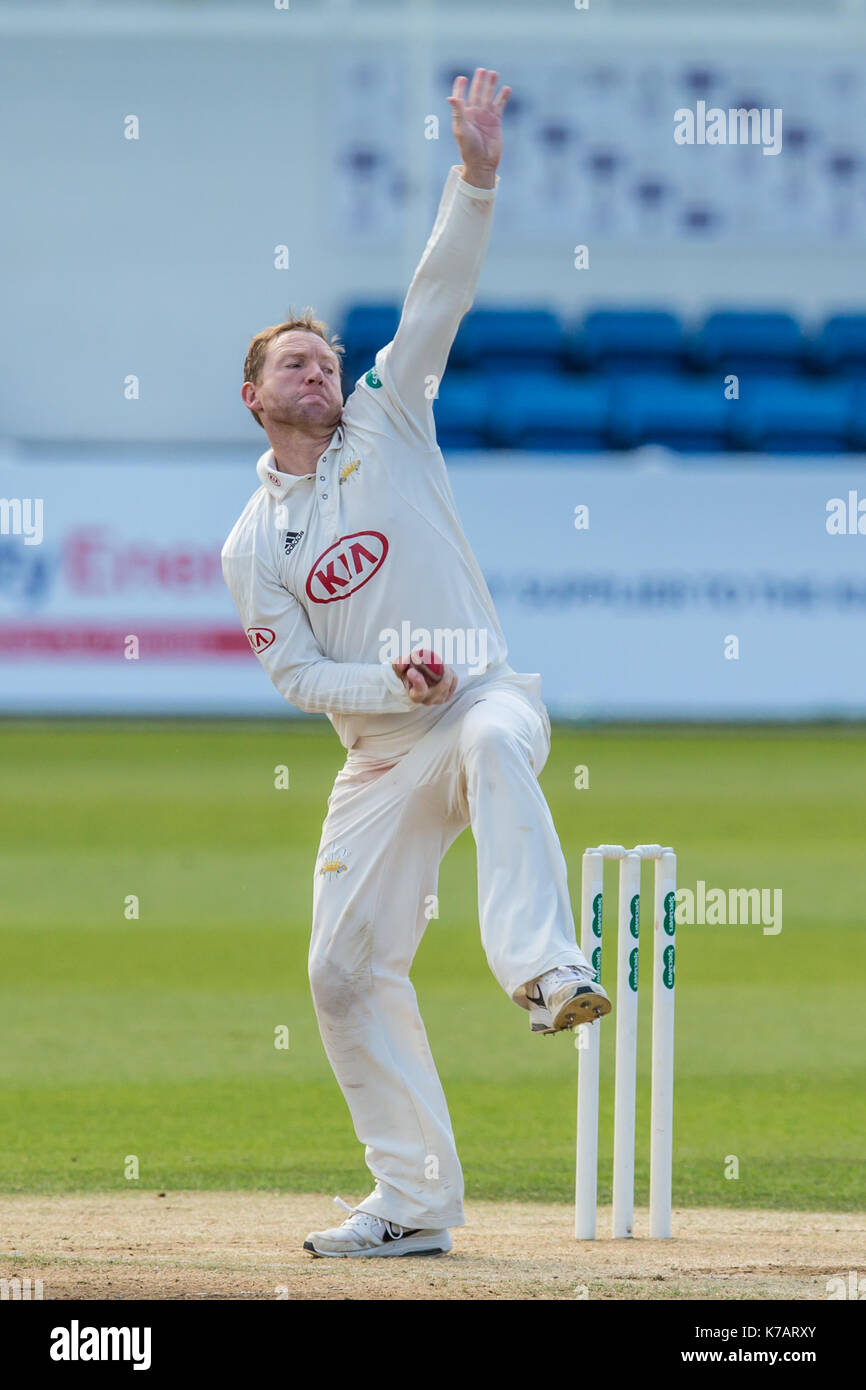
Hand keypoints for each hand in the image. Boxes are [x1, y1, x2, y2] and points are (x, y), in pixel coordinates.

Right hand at [392, 661, 458, 705]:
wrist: (418, 679)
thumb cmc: (408, 673)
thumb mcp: (401, 668)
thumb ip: (398, 664)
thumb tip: (401, 664)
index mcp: (415, 696)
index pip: (419, 692)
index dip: (418, 681)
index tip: (412, 671)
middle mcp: (428, 700)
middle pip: (442, 685)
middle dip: (442, 669)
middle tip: (437, 659)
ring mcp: (439, 700)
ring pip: (449, 681)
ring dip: (446, 669)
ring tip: (439, 664)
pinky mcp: (448, 696)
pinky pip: (454, 680)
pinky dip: (451, 672)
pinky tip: (444, 670)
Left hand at [447, 68, 509, 185]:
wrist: (482, 163)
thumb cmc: (468, 148)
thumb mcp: (461, 129)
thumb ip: (458, 111)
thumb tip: (451, 97)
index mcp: (463, 115)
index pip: (461, 98)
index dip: (460, 88)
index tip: (462, 78)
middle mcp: (473, 114)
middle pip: (476, 94)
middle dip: (479, 82)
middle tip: (481, 70)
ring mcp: (485, 117)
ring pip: (488, 97)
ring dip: (490, 86)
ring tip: (493, 73)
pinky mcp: (495, 122)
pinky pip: (499, 106)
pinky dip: (502, 97)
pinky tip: (506, 89)